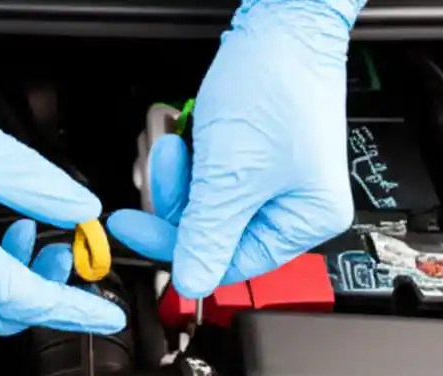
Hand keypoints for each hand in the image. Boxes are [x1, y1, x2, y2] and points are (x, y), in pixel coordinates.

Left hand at [107, 0, 364, 298]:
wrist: (282, 22)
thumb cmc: (275, 83)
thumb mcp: (231, 173)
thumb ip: (208, 235)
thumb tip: (192, 283)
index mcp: (306, 220)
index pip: (230, 262)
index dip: (179, 248)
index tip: (136, 229)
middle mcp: (295, 205)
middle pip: (212, 231)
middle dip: (177, 199)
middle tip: (161, 166)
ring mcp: (273, 179)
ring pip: (203, 202)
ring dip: (177, 177)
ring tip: (173, 144)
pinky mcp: (253, 156)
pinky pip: (208, 176)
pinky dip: (188, 160)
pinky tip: (183, 138)